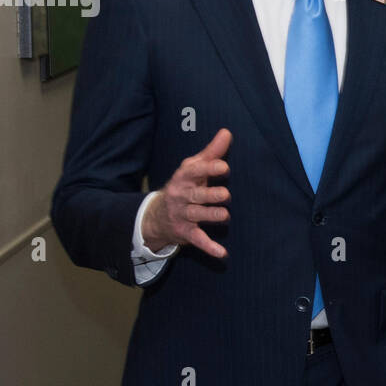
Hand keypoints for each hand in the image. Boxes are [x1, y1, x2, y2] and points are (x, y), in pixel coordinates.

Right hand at [142, 128, 231, 257]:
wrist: (157, 214)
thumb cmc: (185, 185)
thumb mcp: (194, 167)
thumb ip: (212, 152)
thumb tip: (228, 132)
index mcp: (185, 178)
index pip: (195, 172)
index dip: (209, 169)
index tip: (224, 167)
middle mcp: (182, 196)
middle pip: (196, 195)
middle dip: (210, 195)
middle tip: (226, 194)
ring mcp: (183, 215)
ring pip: (197, 215)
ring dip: (211, 215)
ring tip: (225, 215)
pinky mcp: (185, 232)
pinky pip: (198, 240)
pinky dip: (209, 247)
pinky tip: (222, 253)